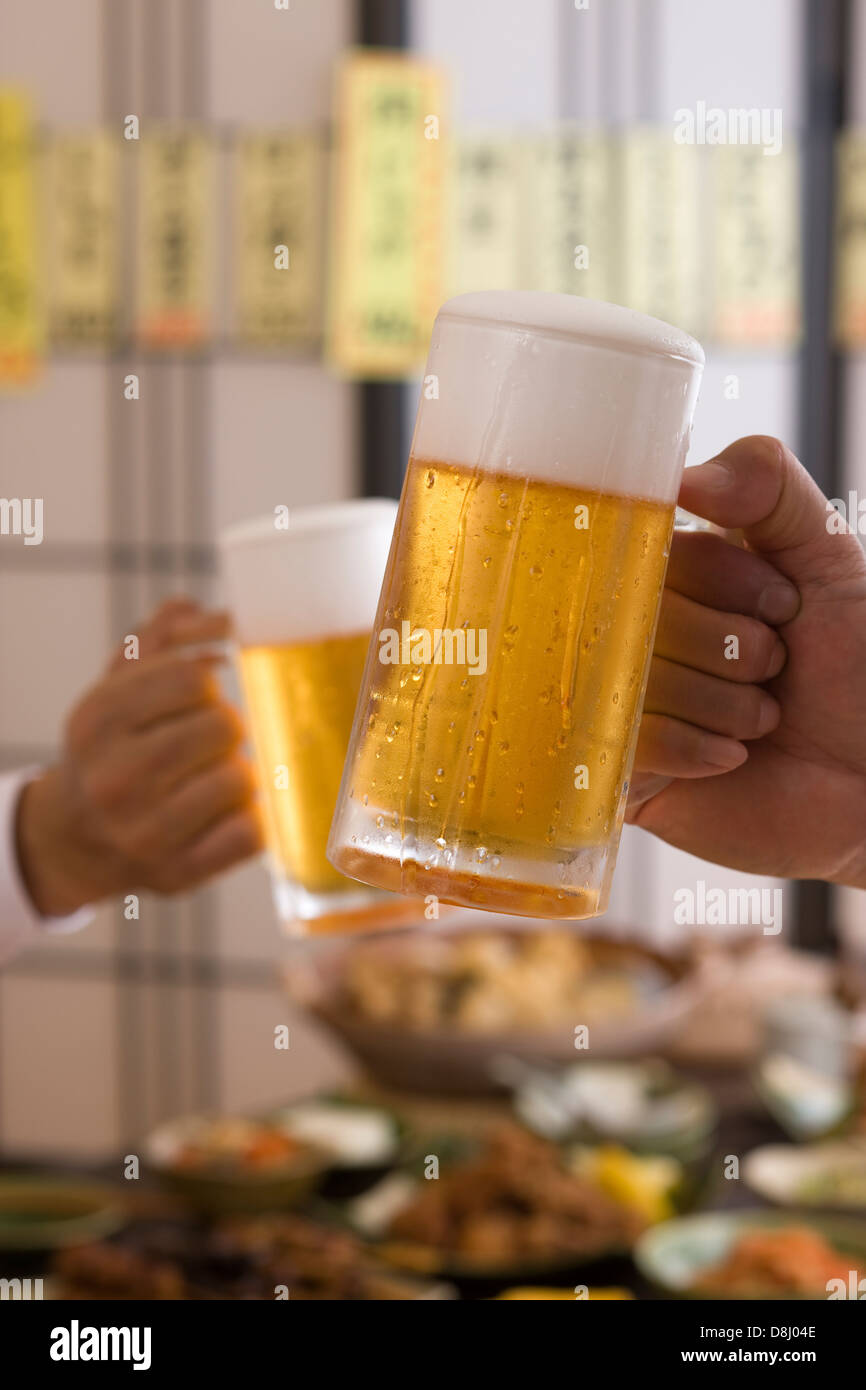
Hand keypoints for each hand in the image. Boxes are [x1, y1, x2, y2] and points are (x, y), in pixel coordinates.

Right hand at [15, 599, 262, 914]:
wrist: (75, 840)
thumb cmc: (112, 750)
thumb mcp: (116, 689)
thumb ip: (161, 638)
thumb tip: (212, 611)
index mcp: (97, 720)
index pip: (192, 677)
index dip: (208, 684)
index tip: (200, 698)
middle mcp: (114, 777)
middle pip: (225, 725)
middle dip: (228, 728)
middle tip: (212, 741)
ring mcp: (145, 832)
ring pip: (242, 778)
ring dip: (242, 772)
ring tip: (217, 776)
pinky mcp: (178, 873)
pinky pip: (251, 833)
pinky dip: (253, 819)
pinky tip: (228, 813)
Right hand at [628, 435, 865, 886]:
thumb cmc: (858, 670)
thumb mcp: (827, 557)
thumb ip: (766, 486)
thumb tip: (678, 477)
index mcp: (673, 572)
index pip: (648, 542)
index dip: (720, 573)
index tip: (782, 603)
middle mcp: (636, 630)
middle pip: (634, 608)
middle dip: (728, 641)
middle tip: (774, 665)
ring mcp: (621, 699)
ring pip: (631, 673)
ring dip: (722, 700)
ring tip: (761, 718)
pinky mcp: (620, 768)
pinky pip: (627, 738)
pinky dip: (695, 746)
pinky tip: (734, 756)